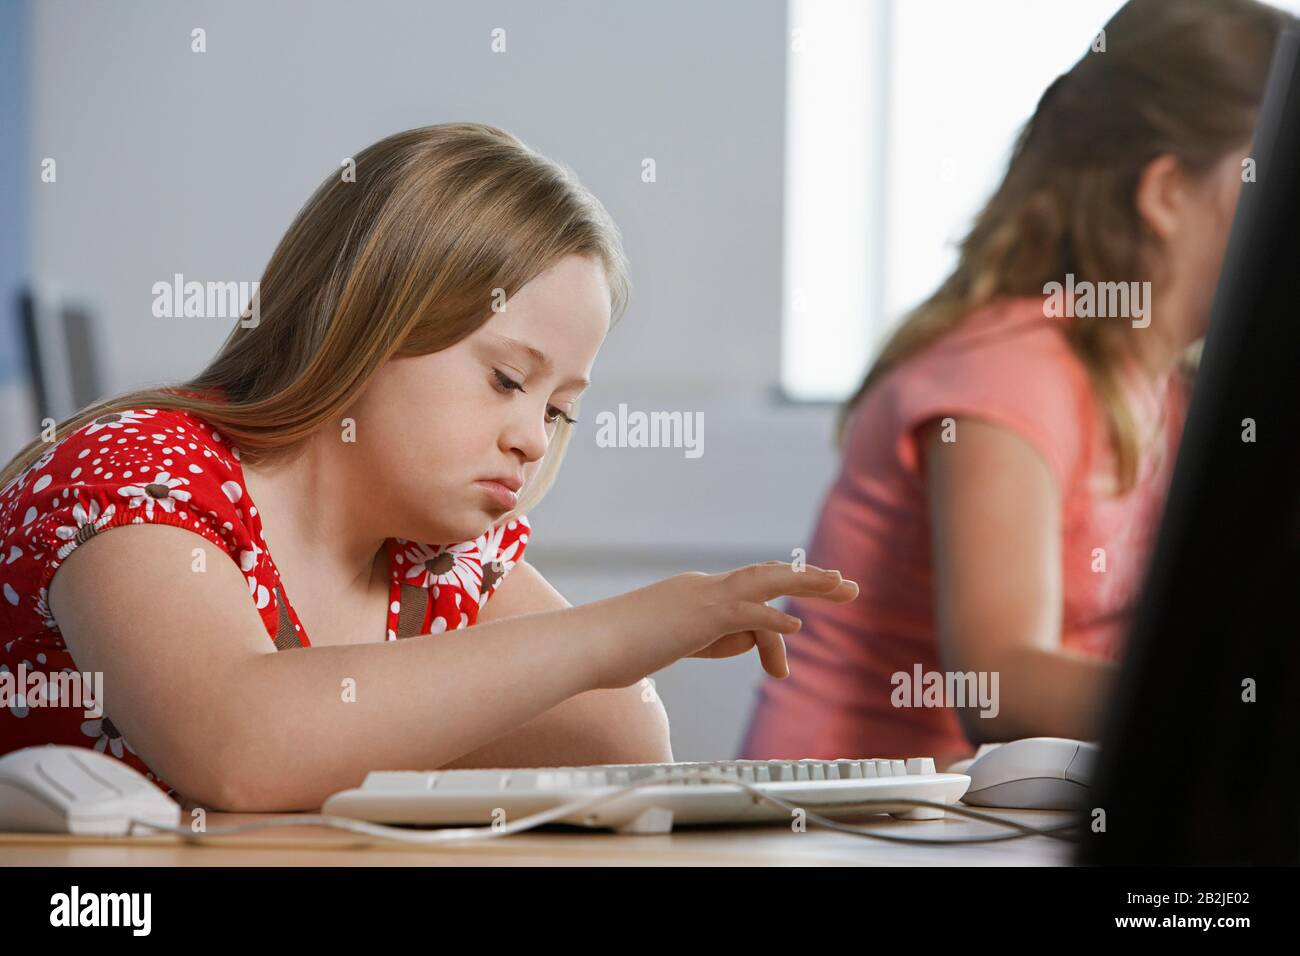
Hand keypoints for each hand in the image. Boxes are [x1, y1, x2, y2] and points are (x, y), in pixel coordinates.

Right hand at [583, 560, 858, 688]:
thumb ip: (708, 641)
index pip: (748, 600)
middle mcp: (703, 588)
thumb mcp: (671, 645)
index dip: (774, 623)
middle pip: (767, 576)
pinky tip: (797, 629)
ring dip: (808, 584)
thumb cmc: (616, 649)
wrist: (586, 644)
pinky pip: (745, 614)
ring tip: (842, 587)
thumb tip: (739, 644)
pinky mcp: (698, 618)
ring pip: (765, 583)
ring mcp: (701, 598)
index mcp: (696, 595)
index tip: (791, 646)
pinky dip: (774, 621)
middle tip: (847, 584)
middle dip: (810, 580)